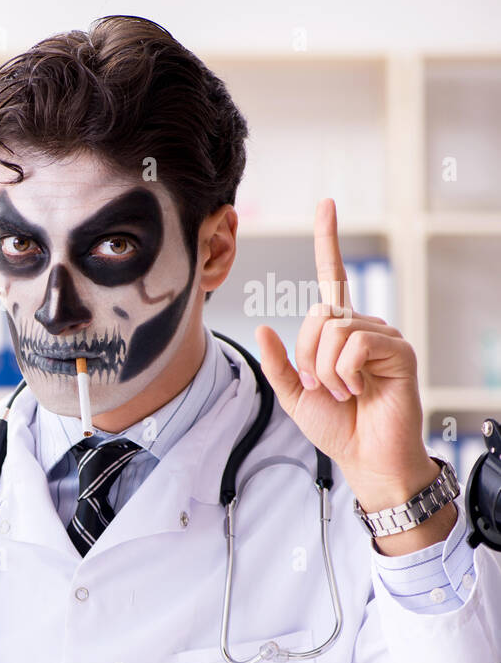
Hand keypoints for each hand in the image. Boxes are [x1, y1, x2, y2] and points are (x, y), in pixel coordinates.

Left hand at [255, 199, 449, 553]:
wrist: (365, 458)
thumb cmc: (336, 427)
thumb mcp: (294, 394)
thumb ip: (278, 364)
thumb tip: (264, 327)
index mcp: (339, 333)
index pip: (332, 280)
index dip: (328, 242)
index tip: (327, 204)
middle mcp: (363, 327)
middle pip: (319, 313)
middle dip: (308, 354)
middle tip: (323, 387)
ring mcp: (384, 337)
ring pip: (334, 328)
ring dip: (326, 368)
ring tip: (343, 392)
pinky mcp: (399, 351)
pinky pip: (356, 343)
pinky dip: (345, 372)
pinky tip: (358, 391)